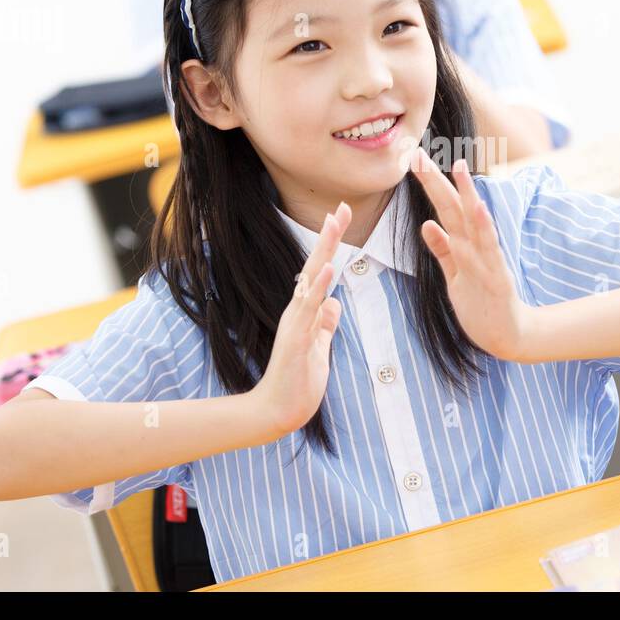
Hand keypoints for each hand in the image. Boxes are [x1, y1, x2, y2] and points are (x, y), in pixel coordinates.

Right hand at [255, 201, 350, 434]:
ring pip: (311, 280)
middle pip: (315, 265)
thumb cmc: (298, 382)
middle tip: (341, 207)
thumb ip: (324, 325)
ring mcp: (295, 323)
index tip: (342, 217)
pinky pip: (309, 309)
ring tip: (334, 224)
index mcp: (305, 312)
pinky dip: (318, 288)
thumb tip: (334, 305)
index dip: (331, 245)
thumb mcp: (318, 348)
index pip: (320, 271)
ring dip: (324, 251)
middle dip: (330, 237)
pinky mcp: (297, 339)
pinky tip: (328, 269)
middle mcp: (298, 311)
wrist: (277, 412)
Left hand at [408, 146, 531, 359]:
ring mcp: (487, 261)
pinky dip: (484, 229)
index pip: (443, 208)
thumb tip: (426, 224)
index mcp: (463, 246)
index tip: (411, 159)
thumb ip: (443, 251)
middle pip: (453, 207)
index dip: (428, 184)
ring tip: (458, 167)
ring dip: (466, 195)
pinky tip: (479, 209)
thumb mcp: (454, 277)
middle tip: (418, 152)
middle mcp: (475, 247)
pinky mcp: (496, 278)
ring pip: (473, 223)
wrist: (508, 337)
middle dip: (436, 180)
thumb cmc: (481, 305)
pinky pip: (489, 251)